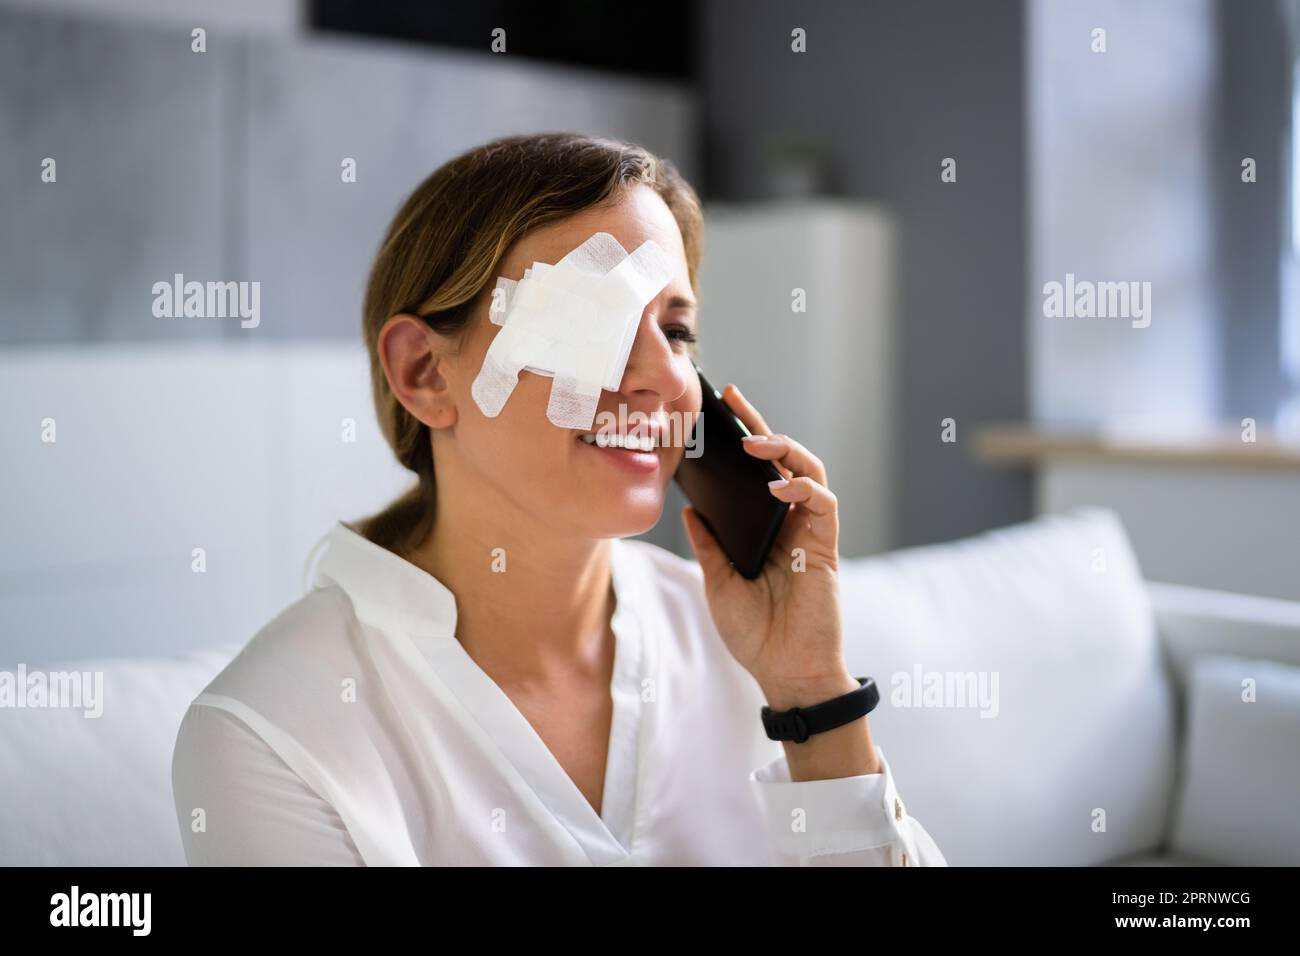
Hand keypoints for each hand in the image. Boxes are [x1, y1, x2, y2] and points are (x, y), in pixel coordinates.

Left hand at [681, 384, 856, 708]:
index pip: (755, 474)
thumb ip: (709, 544)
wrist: (785, 672)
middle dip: (760, 426)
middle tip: (734, 399)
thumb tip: (690, 509)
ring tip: (753, 440)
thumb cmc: (755, 634)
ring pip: (809, 471)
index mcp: (764, 529)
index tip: (717, 412)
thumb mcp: (717, 583)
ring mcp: (809, 533)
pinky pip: (823, 503)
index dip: (742, 441)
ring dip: (784, 449)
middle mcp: (789, 524)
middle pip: (782, 461)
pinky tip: (777, 486)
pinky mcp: (825, 547)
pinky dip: (802, 488)